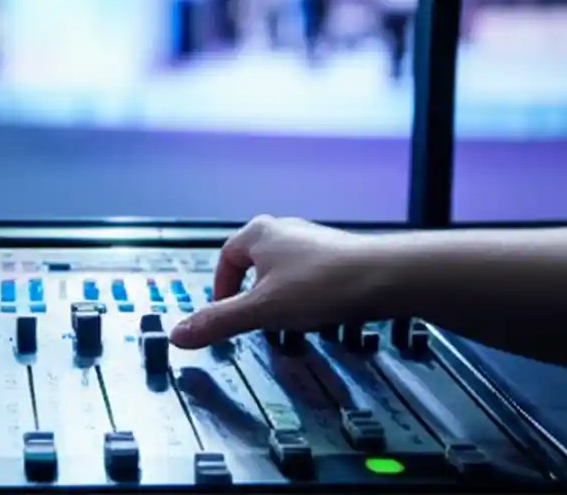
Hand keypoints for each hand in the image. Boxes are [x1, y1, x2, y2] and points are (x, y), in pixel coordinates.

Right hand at [170, 215, 375, 348]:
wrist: (387, 277)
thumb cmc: (324, 283)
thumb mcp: (261, 310)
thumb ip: (219, 322)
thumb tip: (179, 334)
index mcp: (259, 234)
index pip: (225, 259)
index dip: (220, 289)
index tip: (225, 313)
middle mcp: (285, 231)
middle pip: (254, 263)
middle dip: (252, 294)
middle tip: (255, 318)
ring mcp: (313, 241)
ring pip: (283, 271)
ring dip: (280, 295)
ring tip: (288, 319)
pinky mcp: (338, 255)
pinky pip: (310, 276)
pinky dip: (307, 296)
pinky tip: (319, 312)